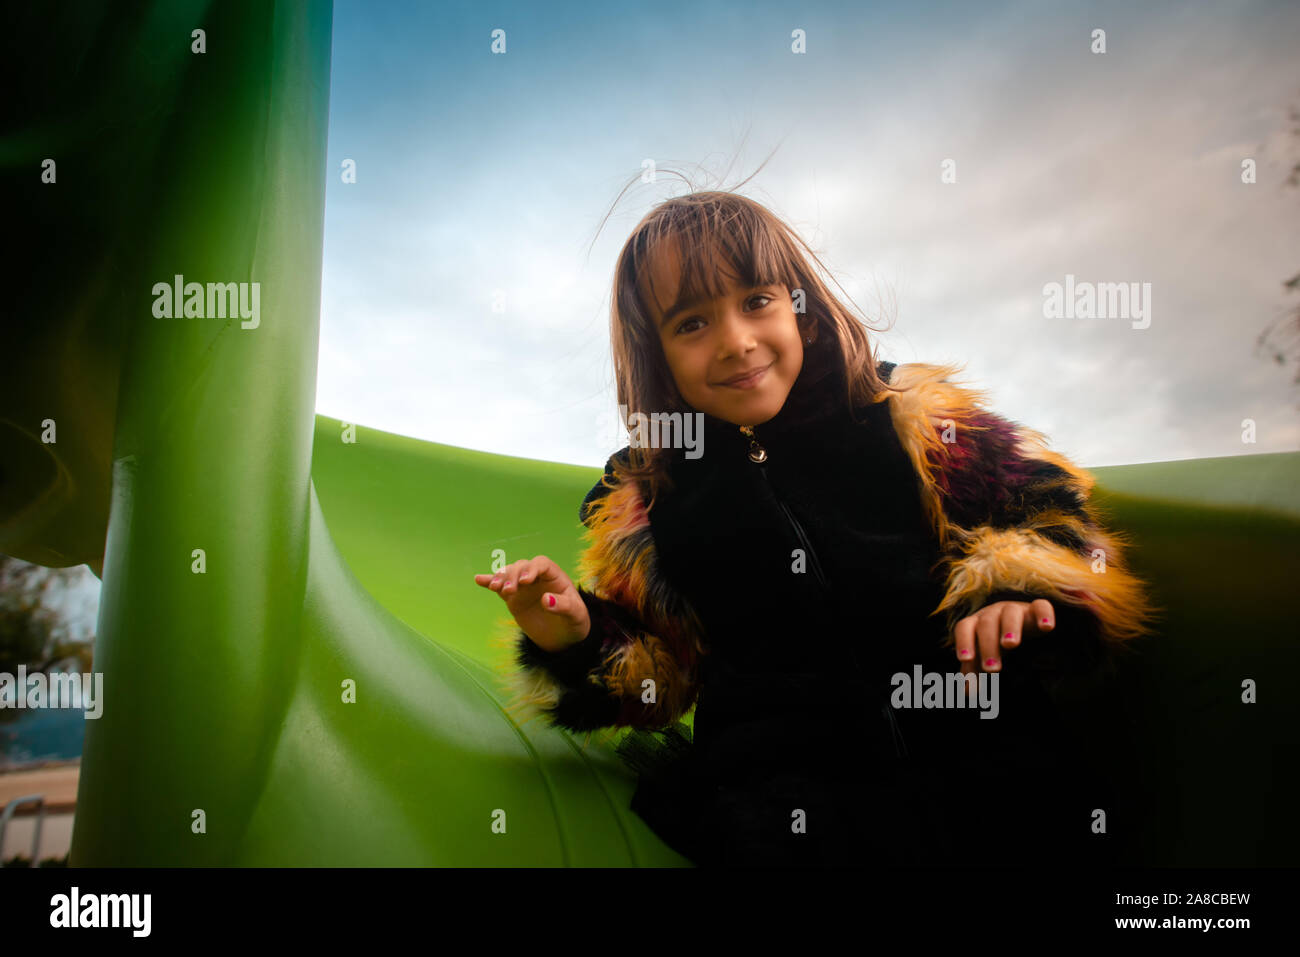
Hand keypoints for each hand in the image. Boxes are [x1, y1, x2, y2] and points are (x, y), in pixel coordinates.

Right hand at [473, 555, 591, 653]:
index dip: (532, 569)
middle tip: (509, 590)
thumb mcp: (575, 615)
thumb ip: (563, 606)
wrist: (563, 637)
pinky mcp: (513, 598)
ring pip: (509, 574)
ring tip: (496, 588)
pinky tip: (479, 579)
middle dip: (513, 575)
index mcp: (554, 576)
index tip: (525, 581)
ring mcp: (523, 587)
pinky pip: (500, 588)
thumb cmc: (574, 621)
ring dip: (501, 578)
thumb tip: (546, 599)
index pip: (541, 564)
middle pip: (521, 566)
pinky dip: (489, 582)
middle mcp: (537, 577)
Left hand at [952, 598, 1055, 676]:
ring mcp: (1015, 609)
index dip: (963, 642)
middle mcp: (993, 613)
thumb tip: (968, 693)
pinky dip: (1044, 614)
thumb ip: (975, 672)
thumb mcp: (984, 655)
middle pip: (986, 624)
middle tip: (992, 668)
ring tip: (1011, 644)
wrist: (1019, 621)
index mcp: (976, 624)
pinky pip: (1041, 606)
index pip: (964, 628)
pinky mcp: (1036, 610)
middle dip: (988, 645)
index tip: (965, 659)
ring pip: (1010, 613)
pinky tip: (1047, 628)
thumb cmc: (995, 641)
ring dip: (1009, 628)